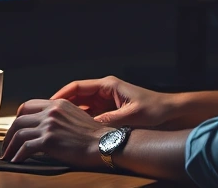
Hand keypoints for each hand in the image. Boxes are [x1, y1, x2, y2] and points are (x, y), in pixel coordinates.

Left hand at [0, 98, 112, 166]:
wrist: (104, 143)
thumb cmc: (94, 135)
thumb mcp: (76, 116)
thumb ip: (59, 116)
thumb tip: (46, 126)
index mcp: (57, 104)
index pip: (28, 105)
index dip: (18, 118)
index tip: (15, 129)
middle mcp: (51, 111)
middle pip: (19, 119)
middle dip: (9, 133)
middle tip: (7, 145)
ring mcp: (49, 125)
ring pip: (19, 133)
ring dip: (10, 146)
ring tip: (9, 155)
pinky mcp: (48, 141)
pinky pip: (25, 148)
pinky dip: (18, 155)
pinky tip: (17, 160)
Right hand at [50, 75, 173, 128]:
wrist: (170, 112)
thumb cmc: (155, 109)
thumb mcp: (132, 116)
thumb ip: (110, 121)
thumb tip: (89, 127)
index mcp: (108, 86)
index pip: (77, 87)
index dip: (61, 95)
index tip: (48, 104)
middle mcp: (105, 91)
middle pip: (76, 97)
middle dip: (61, 106)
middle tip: (46, 117)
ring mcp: (106, 102)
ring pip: (81, 107)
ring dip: (70, 116)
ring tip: (55, 126)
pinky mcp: (110, 112)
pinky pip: (90, 116)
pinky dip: (81, 122)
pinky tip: (73, 132)